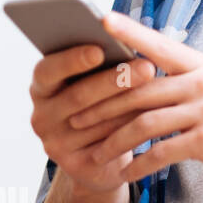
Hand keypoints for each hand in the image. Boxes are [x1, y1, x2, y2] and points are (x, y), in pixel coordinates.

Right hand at [28, 44, 157, 194]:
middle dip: (115, 80)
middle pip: (77, 96)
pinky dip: (132, 130)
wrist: (104, 157)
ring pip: (96, 122)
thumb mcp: (96, 81)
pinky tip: (155, 118)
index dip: (71, 60)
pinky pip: (107, 146)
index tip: (99, 49)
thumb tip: (125, 36)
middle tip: (147, 68)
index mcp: (42, 86)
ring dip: (130, 105)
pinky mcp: (74, 167)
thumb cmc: (104, 104)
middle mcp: (41, 116)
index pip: (47, 70)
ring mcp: (54, 144)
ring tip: (161, 90)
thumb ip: (101, 63)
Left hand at [72, 11, 202, 198]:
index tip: (101, 19)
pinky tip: (124, 175)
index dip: (130, 32)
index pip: (161, 45)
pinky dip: (137, 166)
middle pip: (141, 90)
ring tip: (93, 153)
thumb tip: (143, 73)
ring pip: (144, 122)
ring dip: (114, 141)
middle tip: (73, 118)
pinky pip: (160, 152)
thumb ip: (187, 81)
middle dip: (102, 106)